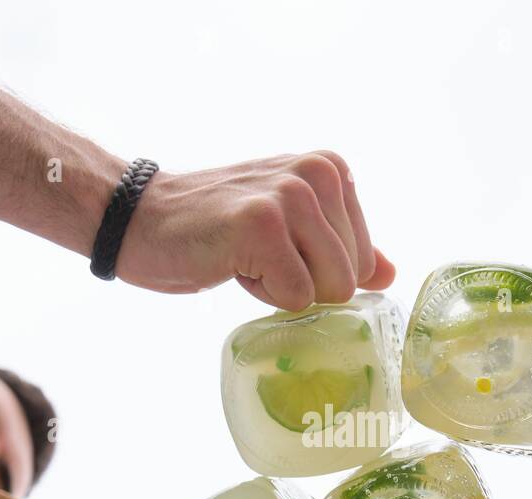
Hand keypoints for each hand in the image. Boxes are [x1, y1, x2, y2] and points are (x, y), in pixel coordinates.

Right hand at [115, 151, 395, 310]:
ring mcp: (291, 195)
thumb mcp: (289, 228)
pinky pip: (295, 297)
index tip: (273, 246)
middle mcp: (318, 173)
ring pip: (329, 290)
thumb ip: (341, 247)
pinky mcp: (262, 224)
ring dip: (281, 288)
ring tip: (244, 255)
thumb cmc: (216, 228)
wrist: (141, 219)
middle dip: (301, 282)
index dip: (316, 271)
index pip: (365, 262)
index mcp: (332, 169)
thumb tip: (391, 273)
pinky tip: (231, 261)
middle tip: (255, 253)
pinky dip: (260, 294)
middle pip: (350, 279)